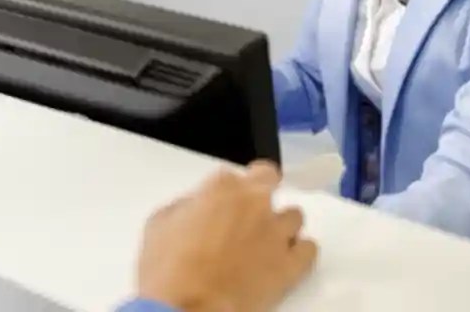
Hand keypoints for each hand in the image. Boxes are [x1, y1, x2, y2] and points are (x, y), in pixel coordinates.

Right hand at [137, 161, 318, 311]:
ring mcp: (277, 232)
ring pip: (294, 215)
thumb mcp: (159, 225)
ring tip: (266, 245)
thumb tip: (197, 208)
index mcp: (222, 188)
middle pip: (270, 181)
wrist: (188, 310)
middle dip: (261, 194)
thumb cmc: (166, 269)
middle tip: (248, 217)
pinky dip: (300, 252)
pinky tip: (286, 261)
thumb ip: (185, 206)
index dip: (231, 188)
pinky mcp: (292, 264)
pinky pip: (310, 248)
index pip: (236, 173)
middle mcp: (256, 202)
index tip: (226, 202)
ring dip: (281, 225)